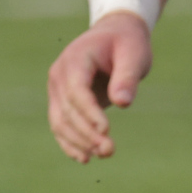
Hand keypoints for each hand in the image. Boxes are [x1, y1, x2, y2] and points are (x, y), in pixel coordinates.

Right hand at [46, 13, 151, 162]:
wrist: (114, 34)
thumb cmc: (126, 43)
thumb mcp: (134, 54)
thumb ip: (127, 76)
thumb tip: (123, 103)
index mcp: (75, 58)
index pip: (76, 90)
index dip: (89, 112)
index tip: (106, 130)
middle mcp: (59, 74)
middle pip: (67, 110)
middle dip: (87, 133)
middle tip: (110, 150)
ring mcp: (57, 89)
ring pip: (60, 122)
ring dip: (79, 142)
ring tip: (104, 154)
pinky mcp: (61, 101)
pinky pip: (60, 125)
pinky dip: (70, 143)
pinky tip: (85, 158)